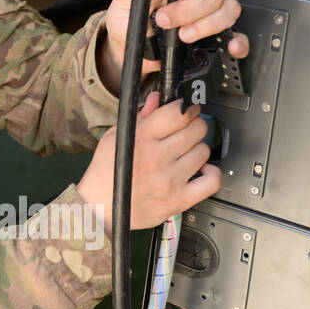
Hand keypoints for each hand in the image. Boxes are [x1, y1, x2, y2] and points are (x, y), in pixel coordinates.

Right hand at [77, 91, 221, 231]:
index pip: (178, 113)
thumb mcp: (115, 138)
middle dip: (194, 126)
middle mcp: (156, 158)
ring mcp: (169, 180)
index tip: (186, 111)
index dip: (186, 108)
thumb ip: (140, 118)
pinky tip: (201, 170)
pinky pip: (211, 182)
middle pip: (196, 129)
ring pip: (203, 151)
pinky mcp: (177, 200)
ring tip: (187, 153)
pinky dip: (211, 173)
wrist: (98, 208)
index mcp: (141, 139)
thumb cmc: (105, 174)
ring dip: (198, 149)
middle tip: (188, 130)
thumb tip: (158, 100)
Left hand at [99, 0, 250, 93]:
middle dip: (190, 9)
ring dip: (206, 25)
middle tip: (166, 19)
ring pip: (228, 12)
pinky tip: (229, 46)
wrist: (126, 50)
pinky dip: (238, 42)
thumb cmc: (127, 20)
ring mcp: (209, 19)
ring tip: (182, 35)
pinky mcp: (214, 42)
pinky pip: (238, 39)